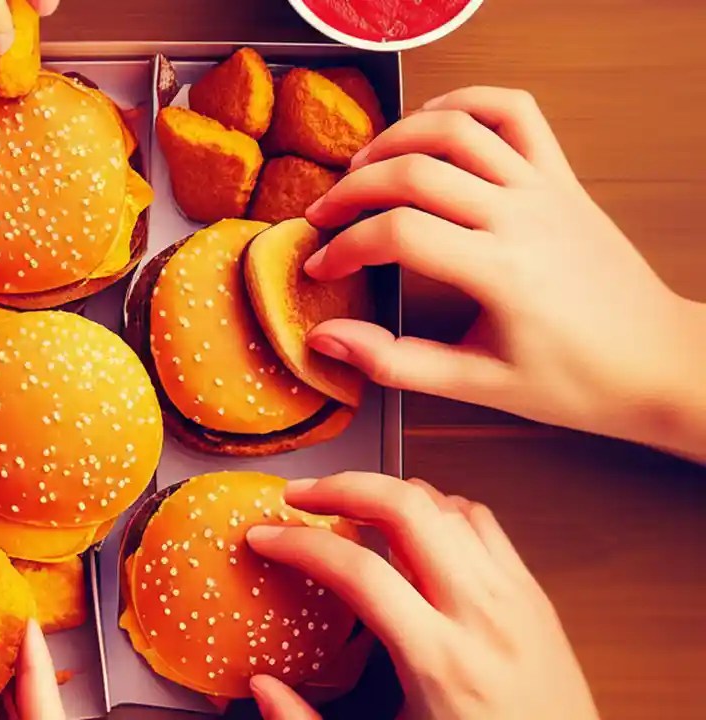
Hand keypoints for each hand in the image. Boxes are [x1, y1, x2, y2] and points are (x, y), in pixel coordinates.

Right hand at [246, 473, 598, 719]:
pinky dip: (438, 509)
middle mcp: (482, 616)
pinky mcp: (534, 595)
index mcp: (439, 662)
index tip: (265, 536)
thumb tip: (261, 688)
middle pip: (407, 508)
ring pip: (445, 504)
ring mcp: (515, 597)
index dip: (300, 544)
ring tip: (348, 504)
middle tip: (302, 494)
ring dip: (389, 492)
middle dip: (344, 485)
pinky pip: (482, 523)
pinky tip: (411, 527)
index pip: (358, 571)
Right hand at [303, 86, 705, 459]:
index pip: (398, 234)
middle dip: (353, 190)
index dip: (344, 248)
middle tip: (322, 215)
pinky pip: (515, 113)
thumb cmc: (577, 380)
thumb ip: (396, 362)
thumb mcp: (478, 385)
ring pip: (457, 128)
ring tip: (362, 169)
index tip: (321, 269)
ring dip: (396, 138)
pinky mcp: (561, 178)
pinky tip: (430, 126)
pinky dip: (465, 103)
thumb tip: (326, 340)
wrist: (658, 362)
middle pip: (414, 171)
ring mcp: (545, 189)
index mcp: (501, 272)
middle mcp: (522, 217)